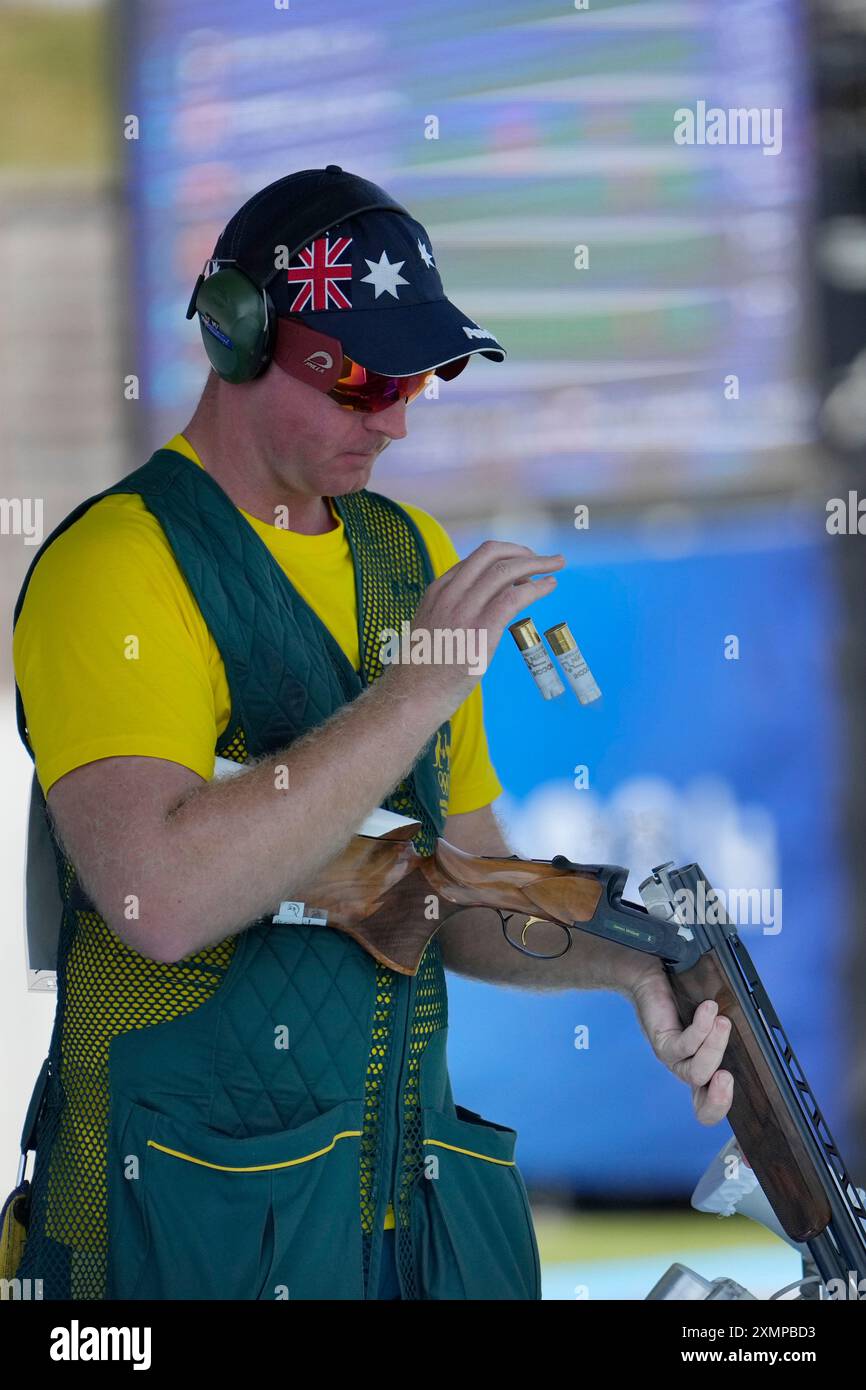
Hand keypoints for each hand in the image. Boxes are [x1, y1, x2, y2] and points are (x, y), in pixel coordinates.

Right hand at [386, 541, 565, 712]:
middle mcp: (451, 593)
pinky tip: (550, 586)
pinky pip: (514, 597)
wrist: (412, 694)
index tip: (523, 566)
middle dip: (523, 551)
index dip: (504, 557)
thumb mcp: (433, 629)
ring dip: (537, 564)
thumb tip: (485, 611)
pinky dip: (537, 587)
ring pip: (506, 570)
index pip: (476, 560)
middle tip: (544, 560)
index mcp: (438, 591)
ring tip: (556, 566)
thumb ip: (454, 614)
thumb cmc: (424, 670)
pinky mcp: (481, 629)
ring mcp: (465, 609)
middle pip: (491, 554)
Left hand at [627, 963, 733, 1124]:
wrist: (651, 979)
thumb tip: (759, 1037)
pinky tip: (708, 1009)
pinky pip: (684, 1045)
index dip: (720, 1110)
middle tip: (728, 1076)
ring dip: (714, 1047)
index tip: (739, 1095)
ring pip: (698, 1072)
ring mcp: (674, 1061)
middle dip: (719, 1098)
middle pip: (703, 1105)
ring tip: (723, 1022)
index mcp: (704, 1073)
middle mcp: (688, 1072)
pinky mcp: (662, 1044)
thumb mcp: (713, 1021)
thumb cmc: (685, 1001)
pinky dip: (700, 1028)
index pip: (709, 1109)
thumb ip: (728, 1033)